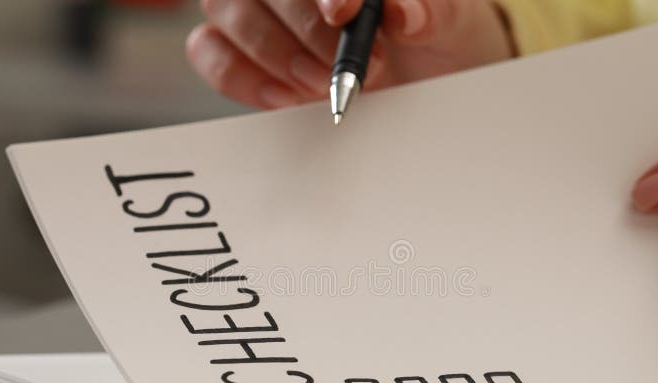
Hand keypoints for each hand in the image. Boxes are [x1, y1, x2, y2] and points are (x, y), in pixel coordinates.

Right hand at [186, 0, 514, 108]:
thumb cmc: (433, 35)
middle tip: (352, 67)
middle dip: (302, 28)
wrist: (425, 73)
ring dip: (273, 53)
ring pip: (223, 9)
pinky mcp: (239, 48)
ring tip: (322, 85)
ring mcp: (258, 7)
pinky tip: (288, 98)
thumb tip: (403, 14)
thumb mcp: (450, 22)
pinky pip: (208, 50)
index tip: (343, 13)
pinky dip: (241, 78)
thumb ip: (431, 9)